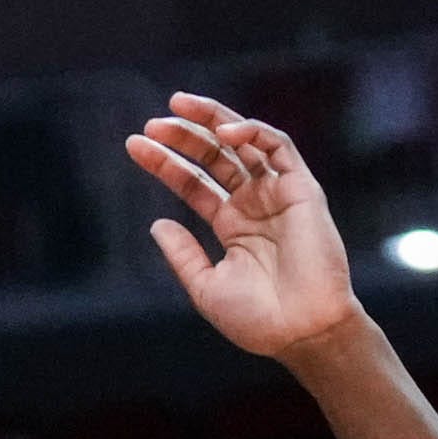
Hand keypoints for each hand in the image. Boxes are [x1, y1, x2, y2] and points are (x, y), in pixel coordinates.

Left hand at [127, 97, 361, 364]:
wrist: (302, 332)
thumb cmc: (258, 321)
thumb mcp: (206, 288)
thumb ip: (183, 255)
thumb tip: (155, 224)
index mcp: (232, 226)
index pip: (195, 183)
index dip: (166, 163)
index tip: (135, 146)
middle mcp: (254, 203)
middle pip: (214, 155)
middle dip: (183, 135)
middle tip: (152, 125)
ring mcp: (277, 193)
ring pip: (243, 140)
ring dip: (211, 119)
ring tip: (177, 106)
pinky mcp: (301, 188)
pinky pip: (278, 145)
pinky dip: (251, 131)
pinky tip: (223, 132)